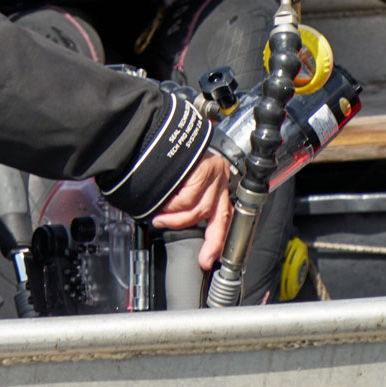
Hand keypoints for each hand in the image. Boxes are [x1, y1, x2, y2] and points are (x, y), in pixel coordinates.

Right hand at [152, 151, 233, 269]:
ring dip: (176, 219)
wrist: (167, 127)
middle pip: (219, 217)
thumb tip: (176, 219)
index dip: (218, 240)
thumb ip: (188, 197)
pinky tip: (162, 204)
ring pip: (198, 210)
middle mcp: (221, 178)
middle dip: (208, 240)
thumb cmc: (172, 149)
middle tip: (196, 253)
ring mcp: (214, 173)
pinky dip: (173, 205)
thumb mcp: (187, 175)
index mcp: (220, 183)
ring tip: (159, 219)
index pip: (226, 216)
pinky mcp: (203, 168)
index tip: (209, 259)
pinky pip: (187, 197)